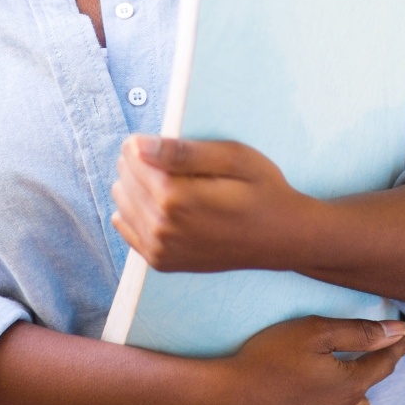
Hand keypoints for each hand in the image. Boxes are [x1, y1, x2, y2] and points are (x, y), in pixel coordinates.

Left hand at [111, 135, 311, 272]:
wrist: (282, 237)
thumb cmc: (262, 190)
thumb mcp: (233, 157)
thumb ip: (182, 151)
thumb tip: (137, 145)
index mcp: (176, 198)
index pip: (133, 158)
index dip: (145, 143)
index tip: (168, 143)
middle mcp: (162, 228)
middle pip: (124, 180)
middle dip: (140, 164)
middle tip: (173, 162)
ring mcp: (160, 249)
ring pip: (122, 203)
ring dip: (137, 187)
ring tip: (171, 182)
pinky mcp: (162, 262)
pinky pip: (127, 229)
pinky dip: (136, 212)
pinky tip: (160, 205)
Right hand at [211, 316, 404, 404]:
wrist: (226, 400)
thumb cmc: (268, 359)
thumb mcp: (315, 332)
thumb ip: (360, 332)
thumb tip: (398, 331)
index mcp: (350, 385)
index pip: (385, 362)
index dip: (399, 345)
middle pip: (367, 391)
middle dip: (370, 371)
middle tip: (369, 352)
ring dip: (349, 392)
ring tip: (337, 374)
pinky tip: (312, 394)